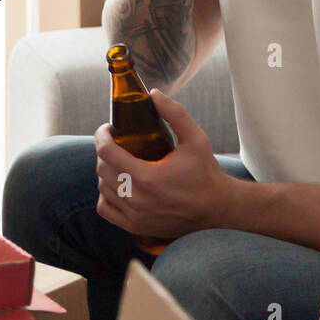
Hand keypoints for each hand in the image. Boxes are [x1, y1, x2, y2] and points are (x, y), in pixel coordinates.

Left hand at [94, 88, 230, 237]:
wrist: (217, 208)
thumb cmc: (206, 172)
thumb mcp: (195, 138)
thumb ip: (175, 113)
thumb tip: (154, 93)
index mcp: (147, 177)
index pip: (107, 152)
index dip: (102, 135)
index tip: (108, 129)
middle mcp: (137, 199)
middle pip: (102, 169)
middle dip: (104, 151)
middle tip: (117, 142)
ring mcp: (134, 216)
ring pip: (102, 188)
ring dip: (105, 172)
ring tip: (118, 161)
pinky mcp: (136, 226)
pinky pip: (105, 209)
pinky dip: (105, 195)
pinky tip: (118, 185)